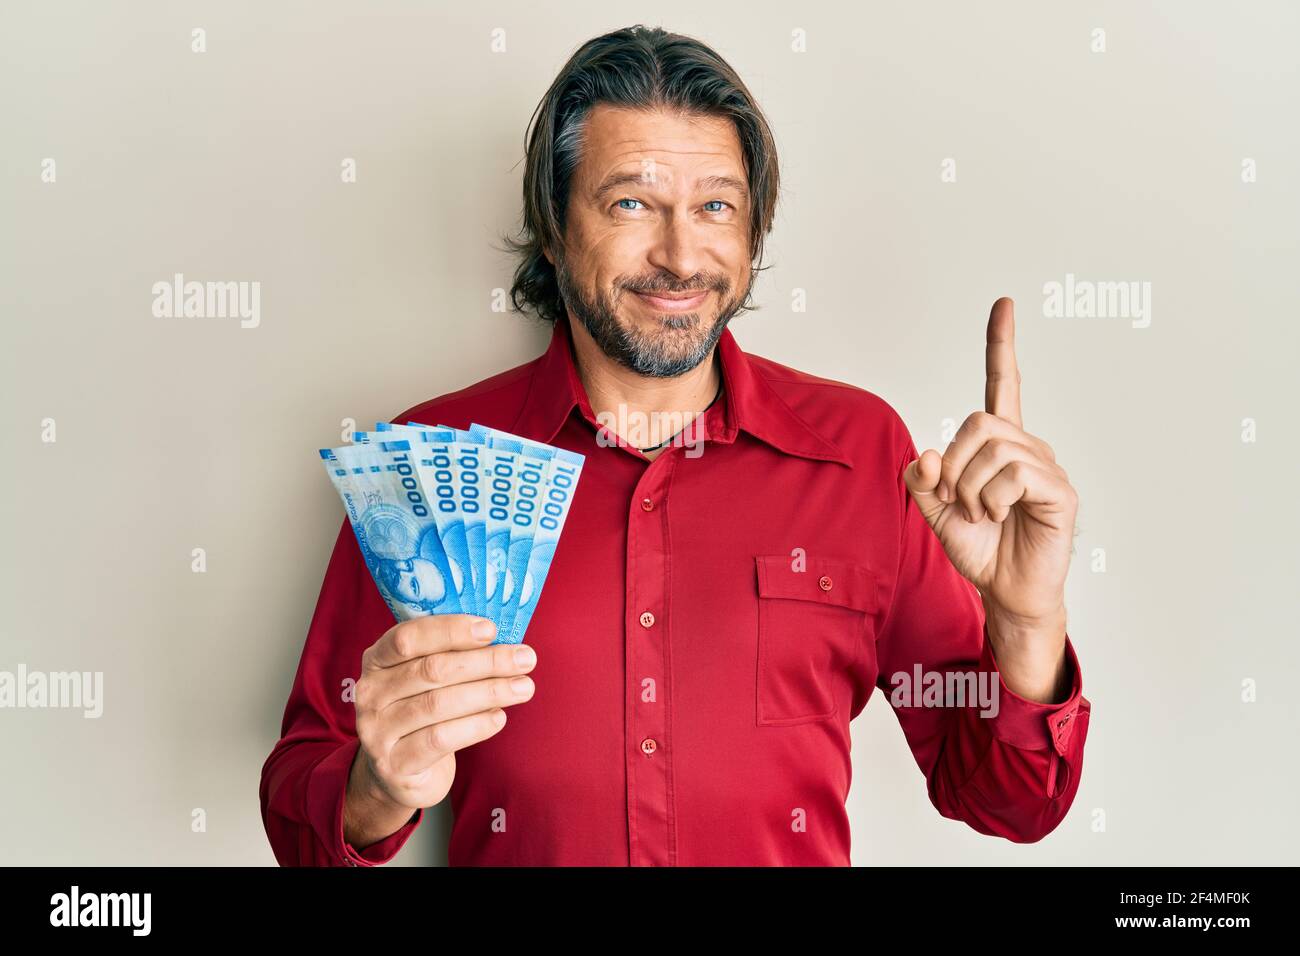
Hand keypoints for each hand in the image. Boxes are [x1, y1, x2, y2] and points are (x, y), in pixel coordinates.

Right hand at [344, 614, 536, 845]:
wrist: (396, 773)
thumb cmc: (420, 712)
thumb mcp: (423, 679)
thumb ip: (450, 655)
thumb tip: (503, 639)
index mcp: (376, 660)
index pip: (408, 637)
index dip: (451, 631)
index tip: (491, 629)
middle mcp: (370, 693)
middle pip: (432, 670)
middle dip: (486, 662)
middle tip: (525, 659)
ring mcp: (377, 731)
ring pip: (439, 704)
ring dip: (489, 692)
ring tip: (524, 687)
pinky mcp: (395, 764)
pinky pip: (441, 739)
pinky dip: (475, 726)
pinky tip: (500, 718)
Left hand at [902, 298, 1077, 627]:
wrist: (1005, 591)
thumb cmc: (979, 547)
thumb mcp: (935, 511)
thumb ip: (921, 480)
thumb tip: (925, 454)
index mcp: (998, 444)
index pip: (1002, 384)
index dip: (1001, 344)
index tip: (1004, 304)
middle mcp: (1027, 446)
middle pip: (978, 422)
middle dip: (953, 465)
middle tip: (955, 499)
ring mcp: (1046, 466)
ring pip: (992, 450)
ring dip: (970, 489)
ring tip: (981, 514)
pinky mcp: (1060, 491)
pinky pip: (1014, 474)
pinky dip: (992, 498)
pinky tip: (1000, 517)